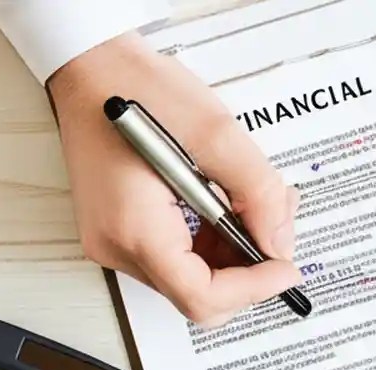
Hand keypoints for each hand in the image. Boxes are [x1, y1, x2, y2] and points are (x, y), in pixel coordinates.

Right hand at [48, 33, 300, 327]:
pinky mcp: (119, 232)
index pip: (201, 295)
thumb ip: (257, 192)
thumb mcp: (216, 133)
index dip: (253, 289)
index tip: (286, 268)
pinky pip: (174, 257)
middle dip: (246, 272)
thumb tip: (278, 241)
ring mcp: (113, 241)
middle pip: (196, 295)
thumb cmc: (137, 88)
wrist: (89, 67)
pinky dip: (209, 242)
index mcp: (134, 227)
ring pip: (189, 279)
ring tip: (253, 204)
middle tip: (275, 230)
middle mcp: (116, 245)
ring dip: (231, 255)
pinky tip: (225, 205)